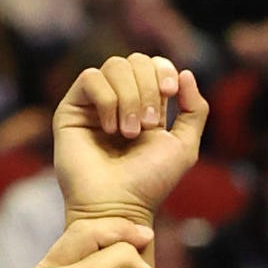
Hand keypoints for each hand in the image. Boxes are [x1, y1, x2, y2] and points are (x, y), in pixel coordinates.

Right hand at [53, 51, 210, 223]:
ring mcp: (94, 103)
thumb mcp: (184, 147)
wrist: (118, 206)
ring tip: (129, 133)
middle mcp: (119, 99)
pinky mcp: (72, 109)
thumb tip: (186, 73)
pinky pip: (91, 78)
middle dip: (148, 88)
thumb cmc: (149, 182)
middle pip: (135, 60)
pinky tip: (109, 130)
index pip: (153, 63)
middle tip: (148, 125)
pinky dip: (107, 101)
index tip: (170, 92)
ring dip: (129, 97)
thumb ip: (195, 110)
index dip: (163, 69)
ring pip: (114, 66)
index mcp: (145, 103)